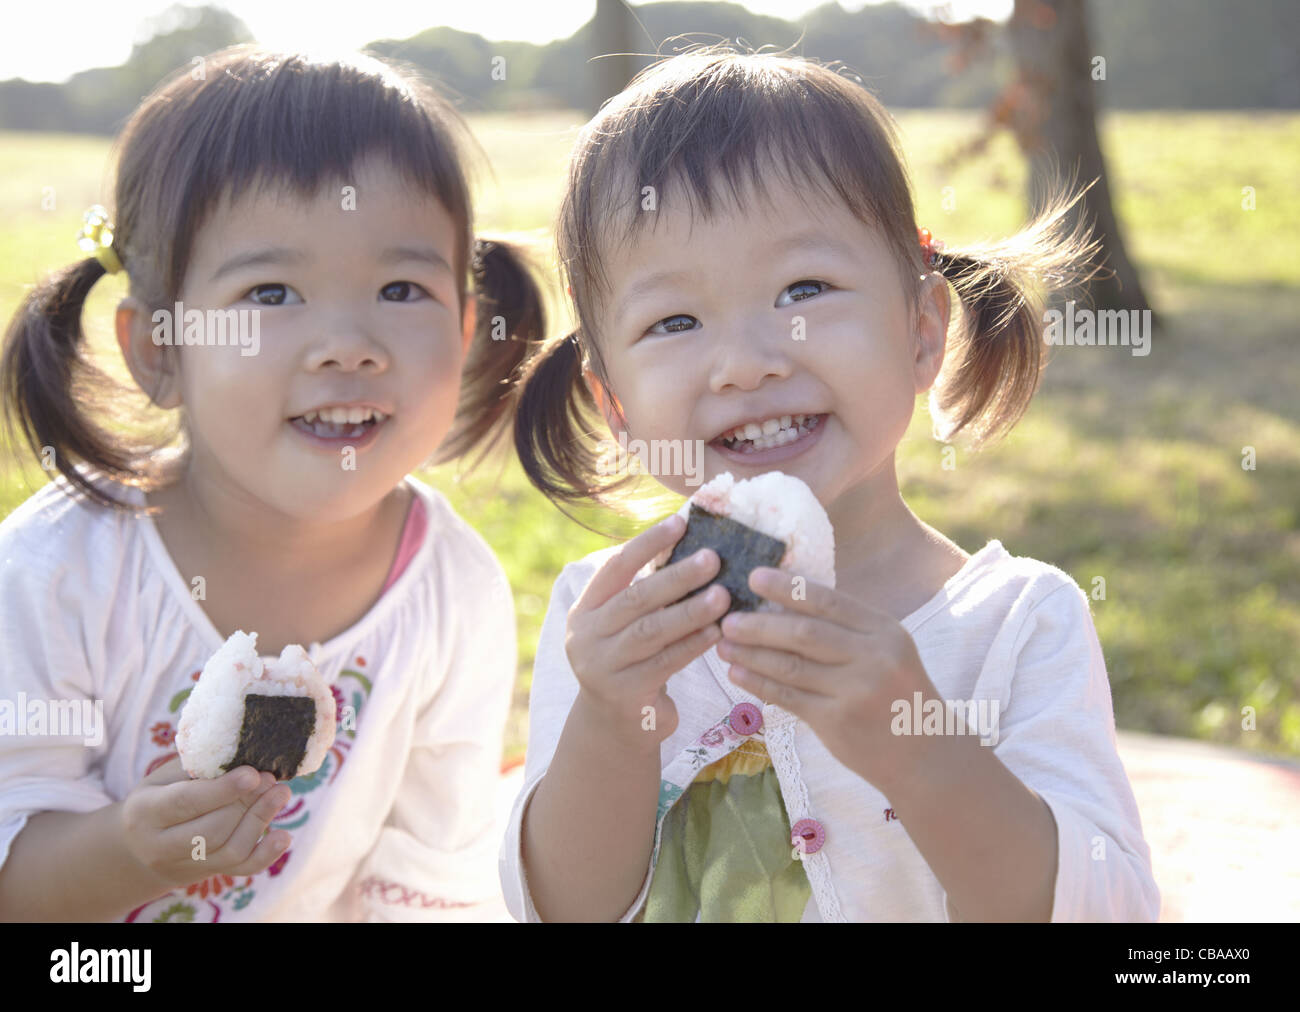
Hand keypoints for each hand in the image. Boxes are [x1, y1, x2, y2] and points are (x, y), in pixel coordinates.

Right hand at [118, 753, 293, 890]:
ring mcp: (184, 865)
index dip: (222, 790)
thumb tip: (246, 752)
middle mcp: (160, 845)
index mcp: (145, 811)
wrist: (141, 845)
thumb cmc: (162, 794)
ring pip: (230, 851)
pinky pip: (240, 870)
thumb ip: (200, 766)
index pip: (185, 803)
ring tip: (281, 792)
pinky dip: (266, 855)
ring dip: (261, 820)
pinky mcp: (208, 874)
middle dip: (247, 803)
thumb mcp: (168, 775)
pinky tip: (284, 836)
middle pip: (211, 831)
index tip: (253, 774)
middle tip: (270, 778)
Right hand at [565, 513, 730, 751]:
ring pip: (650, 631)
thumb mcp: (626, 625)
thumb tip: (695, 548)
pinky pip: (665, 663)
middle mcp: (586, 636)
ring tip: (722, 595)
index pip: (615, 568)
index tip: (680, 523)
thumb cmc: (632, 661)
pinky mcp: (624, 694)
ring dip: (689, 611)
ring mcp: (601, 667)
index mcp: (586, 609)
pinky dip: (693, 645)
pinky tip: (717, 632)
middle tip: (713, 559)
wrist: (614, 725)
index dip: (647, 544)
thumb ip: (646, 595)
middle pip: (635, 598)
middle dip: (677, 577)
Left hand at [716, 567, 943, 794]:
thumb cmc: (897, 693)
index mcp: (885, 631)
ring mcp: (855, 692)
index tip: (753, 576)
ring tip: (722, 643)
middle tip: (726, 617)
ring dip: (751, 653)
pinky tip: (737, 673)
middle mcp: (873, 658)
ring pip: (791, 666)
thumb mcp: (888, 650)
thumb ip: (847, 628)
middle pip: (804, 633)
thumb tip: (785, 600)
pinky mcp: (837, 722)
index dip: (787, 588)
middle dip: (760, 624)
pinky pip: (788, 697)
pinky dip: (758, 683)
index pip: (829, 601)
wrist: (924, 754)